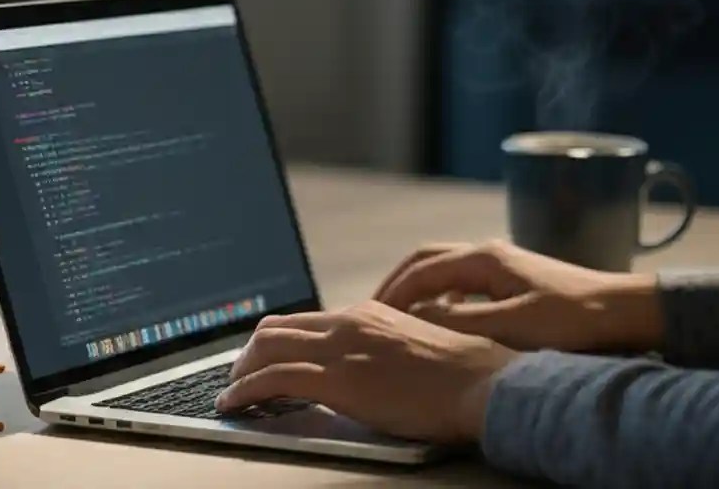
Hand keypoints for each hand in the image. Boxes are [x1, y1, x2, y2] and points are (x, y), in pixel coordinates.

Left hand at [215, 301, 516, 442]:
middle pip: (277, 328)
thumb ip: (386, 349)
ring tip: (232, 391)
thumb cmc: (468, 376)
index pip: (306, 320)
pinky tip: (234, 404)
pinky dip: (245, 391)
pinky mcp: (337, 379)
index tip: (265, 357)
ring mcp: (340, 349)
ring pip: (267, 349)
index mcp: (369, 313)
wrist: (486, 385)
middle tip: (240, 375)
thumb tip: (367, 367)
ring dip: (242, 372)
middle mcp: (348, 322)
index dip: (277, 340)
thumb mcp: (419, 347)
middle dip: (250, 353)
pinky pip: (273, 380)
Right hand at [373, 240, 663, 352]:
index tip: (368, 319)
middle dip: (396, 284)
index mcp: (482, 258)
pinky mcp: (516, 280)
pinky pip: (464, 283)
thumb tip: (413, 322)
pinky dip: (442, 298)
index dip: (390, 295)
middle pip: (425, 260)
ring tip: (401, 318)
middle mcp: (488, 253)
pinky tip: (444, 322)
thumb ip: (458, 323)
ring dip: (418, 290)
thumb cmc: (572, 321)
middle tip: (374, 312)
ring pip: (444, 271)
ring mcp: (503, 264)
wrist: (628, 313)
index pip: (418, 271)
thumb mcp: (510, 326)